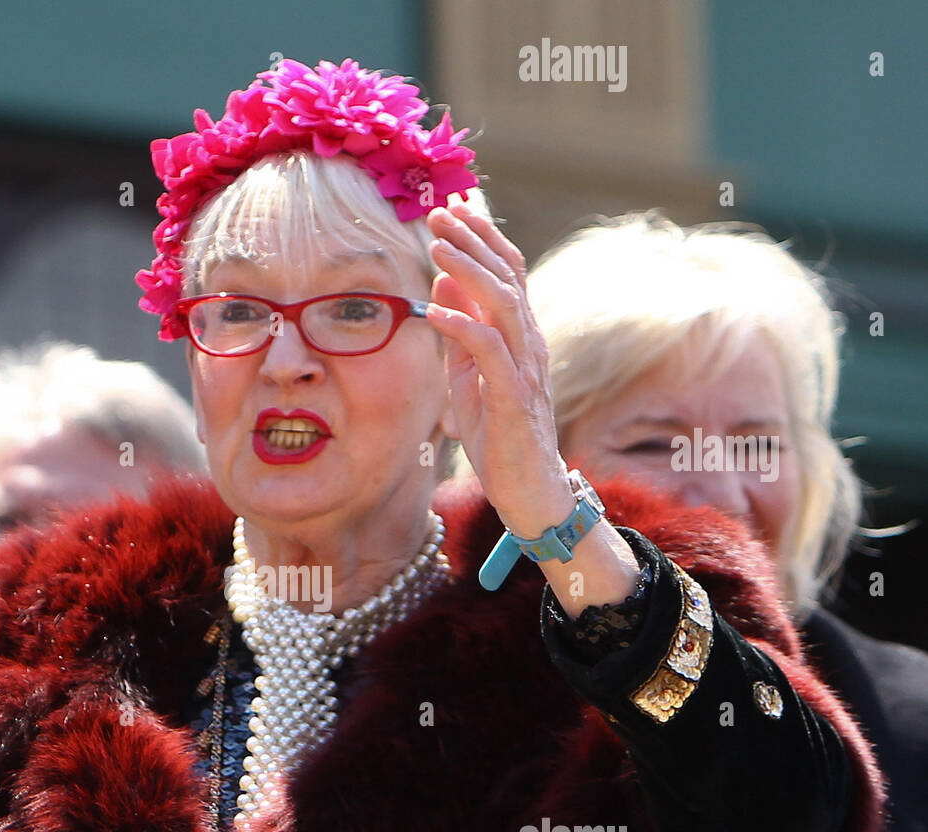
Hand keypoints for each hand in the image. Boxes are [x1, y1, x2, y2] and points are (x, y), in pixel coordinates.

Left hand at [424, 203, 572, 536]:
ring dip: (468, 271)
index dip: (482, 236)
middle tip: (440, 210)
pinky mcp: (514, 397)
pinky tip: (436, 310)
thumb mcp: (468, 377)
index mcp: (519, 336)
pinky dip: (462, 326)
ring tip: (436, 247)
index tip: (453, 208)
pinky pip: (489, 352)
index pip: (506, 272)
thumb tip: (442, 283)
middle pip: (506, 275)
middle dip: (473, 239)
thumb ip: (458, 332)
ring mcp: (525, 368)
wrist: (529, 491)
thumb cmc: (499, 436)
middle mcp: (528, 343)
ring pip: (502, 304)